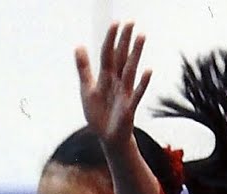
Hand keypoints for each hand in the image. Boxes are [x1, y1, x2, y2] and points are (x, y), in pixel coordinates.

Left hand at [74, 21, 151, 147]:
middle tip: (131, 22)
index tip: (116, 23)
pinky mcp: (129, 108)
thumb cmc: (99, 114)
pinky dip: (142, 83)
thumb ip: (84, 69)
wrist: (107, 138)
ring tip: (141, 36)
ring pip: (130, 70)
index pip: (108, 54)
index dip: (110, 39)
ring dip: (135, 54)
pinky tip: (148, 71)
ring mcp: (124, 94)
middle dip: (125, 40)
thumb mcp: (87, 90)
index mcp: (106, 77)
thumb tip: (79, 46)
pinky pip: (136, 94)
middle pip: (121, 58)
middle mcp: (117, 82)